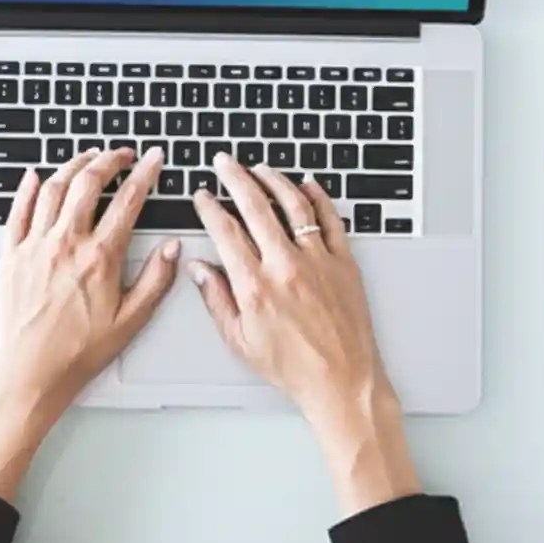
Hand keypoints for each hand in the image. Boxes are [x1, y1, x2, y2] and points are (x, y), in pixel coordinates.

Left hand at [0, 147, 179, 502]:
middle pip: (88, 184)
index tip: (153, 160)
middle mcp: (66, 244)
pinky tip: (37, 177)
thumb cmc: (80, 350)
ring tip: (87, 157)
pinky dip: (28, 189)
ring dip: (73, 166)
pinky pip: (19, 211)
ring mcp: (36, 246)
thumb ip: (156, 279)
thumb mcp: (132, 320)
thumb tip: (173, 248)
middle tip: (122, 153)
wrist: (32, 370)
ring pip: (54, 189)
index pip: (128, 202)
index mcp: (100, 258)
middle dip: (109, 160)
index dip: (144, 174)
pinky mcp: (12, 256)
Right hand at [188, 154, 420, 515]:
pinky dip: (318, 197)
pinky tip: (307, 184)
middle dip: (235, 178)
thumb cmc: (292, 367)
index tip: (202, 195)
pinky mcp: (343, 262)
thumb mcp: (240, 340)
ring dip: (274, 180)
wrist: (341, 379)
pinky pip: (330, 220)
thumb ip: (217, 299)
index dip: (209, 207)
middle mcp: (285, 266)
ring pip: (294, 204)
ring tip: (260, 167)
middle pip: (255, 206)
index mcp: (254, 285)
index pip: (225, 231)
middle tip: (225, 163)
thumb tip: (199, 269)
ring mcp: (317, 260)